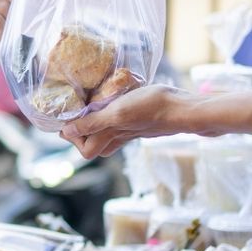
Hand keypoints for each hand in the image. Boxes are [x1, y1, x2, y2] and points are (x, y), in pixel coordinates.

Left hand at [59, 84, 198, 157]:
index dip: (73, 137)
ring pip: (106, 133)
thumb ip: (94, 123)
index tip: (69, 117)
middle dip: (82, 130)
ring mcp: (131, 130)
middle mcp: (120, 136)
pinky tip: (111, 100)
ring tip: (90, 104)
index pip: (86, 150)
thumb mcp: (118, 112)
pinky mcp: (140, 120)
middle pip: (94, 144)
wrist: (185, 108)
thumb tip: (67, 131)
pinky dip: (110, 114)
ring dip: (95, 121)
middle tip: (77, 111)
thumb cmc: (152, 108)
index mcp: (112, 135)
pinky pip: (119, 123)